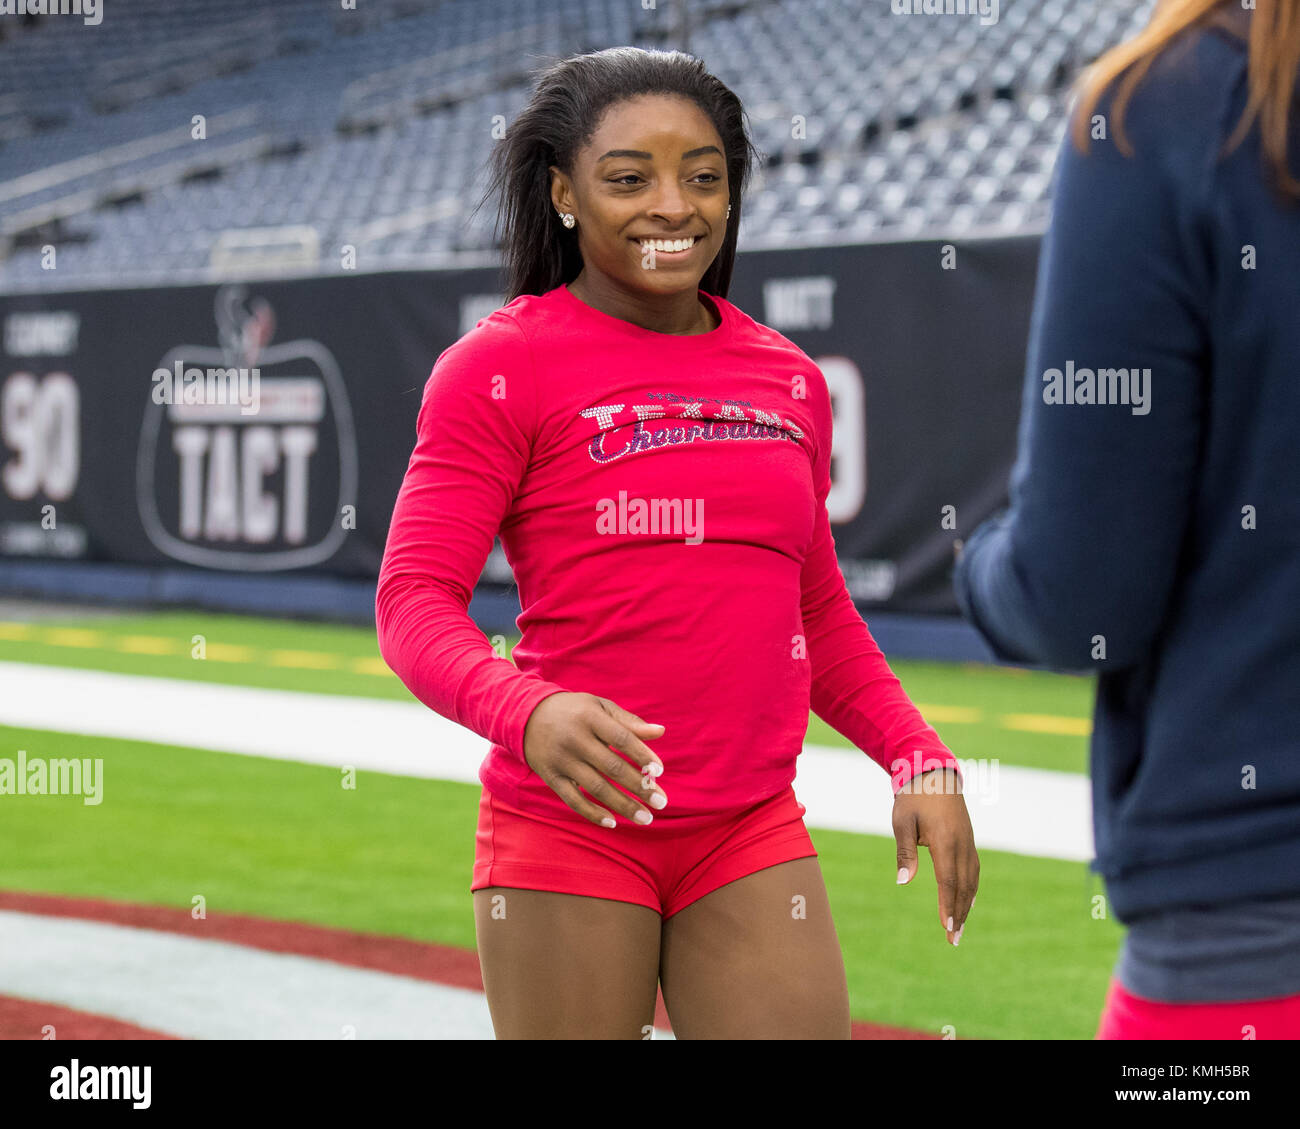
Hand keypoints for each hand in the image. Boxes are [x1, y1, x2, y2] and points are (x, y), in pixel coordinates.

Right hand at [522, 692, 667, 827]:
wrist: (526, 715)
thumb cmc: (573, 711)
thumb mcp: (599, 707)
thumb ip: (629, 721)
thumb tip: (660, 731)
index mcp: (590, 717)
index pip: (621, 738)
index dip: (642, 755)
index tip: (660, 771)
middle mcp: (575, 739)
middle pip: (611, 767)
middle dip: (639, 786)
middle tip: (661, 802)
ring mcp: (562, 760)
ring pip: (596, 788)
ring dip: (622, 805)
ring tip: (646, 818)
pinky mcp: (551, 777)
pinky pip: (572, 800)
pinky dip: (592, 813)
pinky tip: (613, 823)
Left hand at [893, 767, 978, 945]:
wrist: (933, 771)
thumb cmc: (913, 796)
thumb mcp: (902, 822)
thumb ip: (905, 852)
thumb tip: (903, 882)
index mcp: (945, 841)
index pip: (948, 881)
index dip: (948, 905)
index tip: (946, 927)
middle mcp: (962, 844)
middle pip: (963, 886)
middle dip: (958, 914)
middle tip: (953, 939)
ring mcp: (968, 841)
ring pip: (971, 879)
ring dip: (966, 904)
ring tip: (959, 926)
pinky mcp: (968, 838)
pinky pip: (973, 868)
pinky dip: (971, 887)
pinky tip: (968, 900)